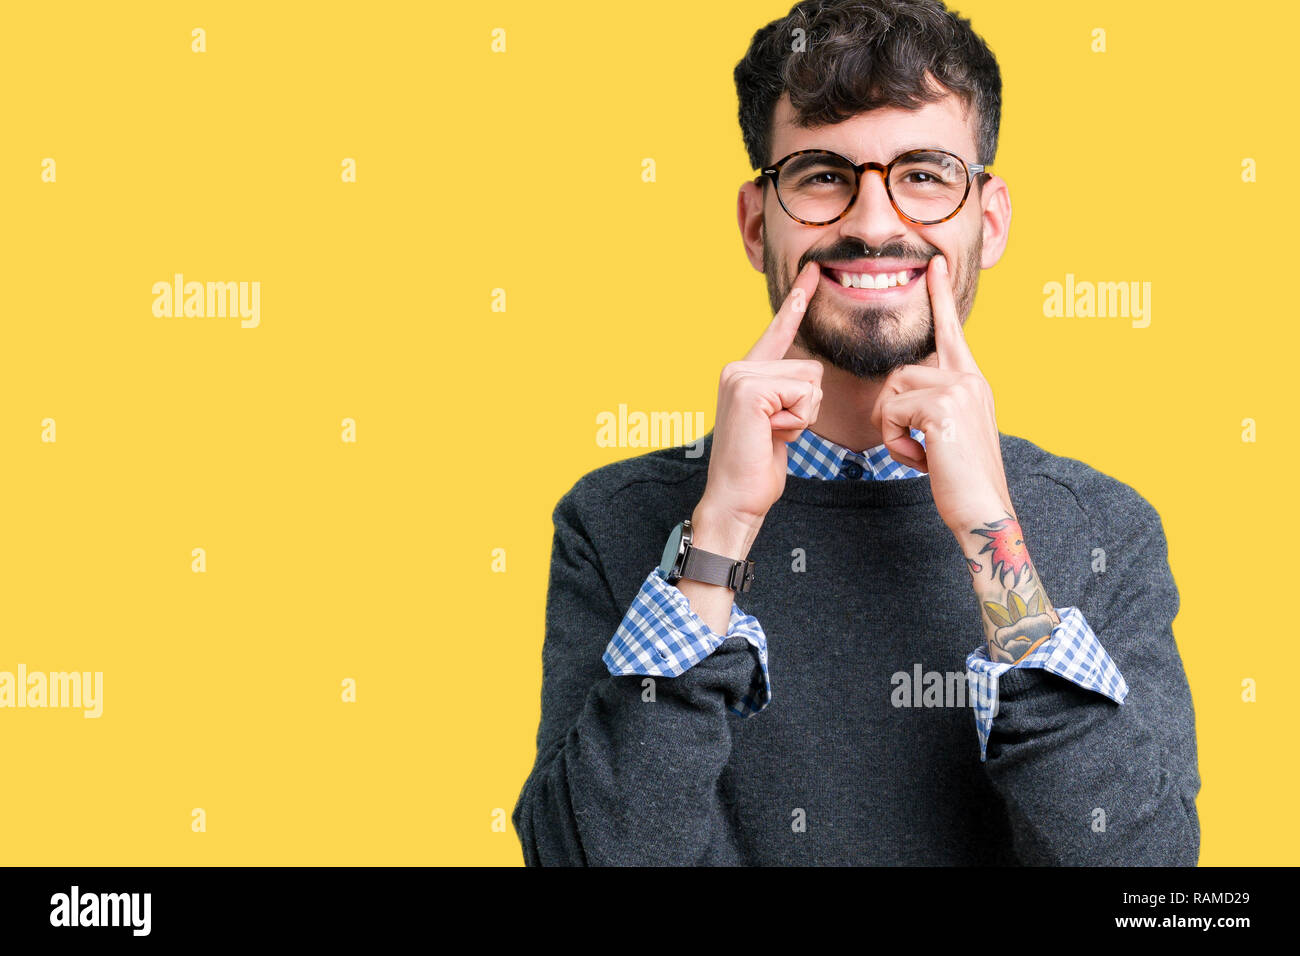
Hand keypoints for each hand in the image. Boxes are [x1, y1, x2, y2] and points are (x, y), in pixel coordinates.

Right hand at [699, 260, 824, 549]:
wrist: (735, 498)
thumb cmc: (757, 465)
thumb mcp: (778, 421)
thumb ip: (786, 393)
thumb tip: (809, 378)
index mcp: (743, 372)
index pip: (778, 333)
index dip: (796, 303)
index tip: (812, 274)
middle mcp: (736, 367)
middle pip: (809, 367)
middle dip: (807, 406)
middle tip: (777, 431)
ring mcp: (740, 376)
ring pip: (810, 381)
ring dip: (803, 416)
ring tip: (773, 435)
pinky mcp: (750, 390)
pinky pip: (804, 396)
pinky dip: (798, 422)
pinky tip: (773, 436)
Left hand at [869, 255, 1013, 534]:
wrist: (983, 510)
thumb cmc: (961, 481)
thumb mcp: (949, 434)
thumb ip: (933, 405)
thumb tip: (901, 394)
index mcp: (972, 382)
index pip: (951, 332)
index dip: (939, 298)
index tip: (932, 265)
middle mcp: (969, 378)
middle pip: (899, 373)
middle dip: (894, 416)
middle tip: (920, 449)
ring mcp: (958, 389)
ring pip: (892, 394)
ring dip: (893, 431)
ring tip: (922, 454)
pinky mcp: (942, 405)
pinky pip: (892, 414)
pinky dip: (896, 444)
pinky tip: (923, 460)